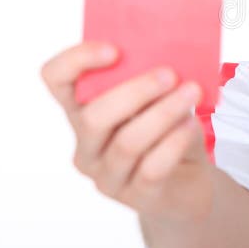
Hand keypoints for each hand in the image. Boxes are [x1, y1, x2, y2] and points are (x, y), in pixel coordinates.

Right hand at [40, 41, 215, 221]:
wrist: (189, 183)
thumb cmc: (170, 131)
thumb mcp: (160, 100)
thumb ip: (153, 78)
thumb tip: (167, 53)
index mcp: (83, 111)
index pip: (57, 80)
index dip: (77, 61)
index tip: (115, 50)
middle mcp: (87, 145)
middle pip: (92, 117)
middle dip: (134, 91)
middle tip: (170, 74)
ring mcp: (108, 176)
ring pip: (126, 143)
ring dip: (162, 113)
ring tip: (191, 93)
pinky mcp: (138, 197)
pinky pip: (151, 169)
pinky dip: (173, 143)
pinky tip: (191, 127)